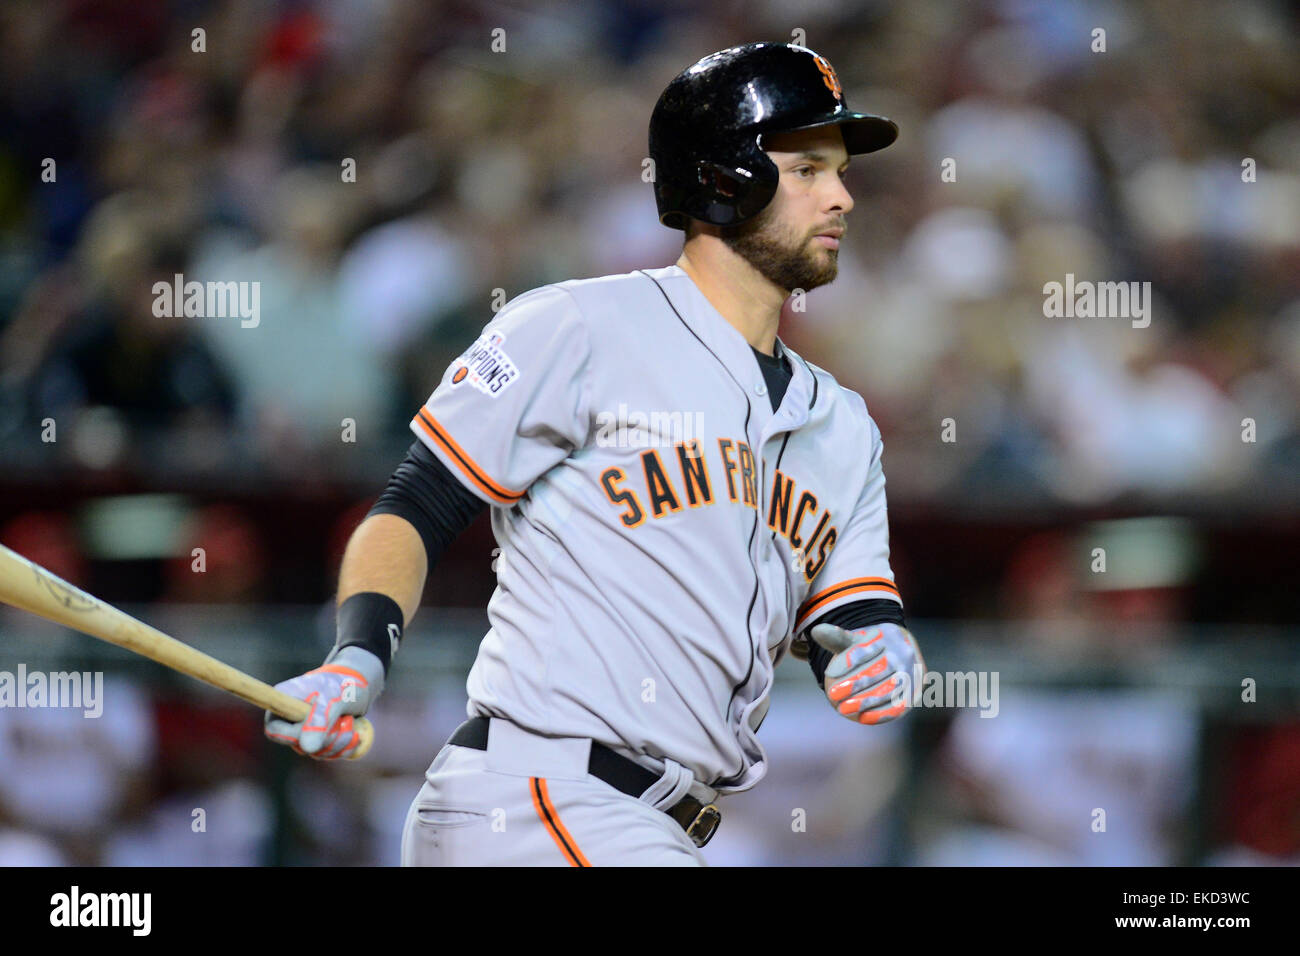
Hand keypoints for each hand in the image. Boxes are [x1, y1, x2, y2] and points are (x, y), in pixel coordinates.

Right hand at [264, 646, 384, 757]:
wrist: (359, 685)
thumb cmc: (342, 684)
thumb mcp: (333, 698)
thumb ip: (319, 720)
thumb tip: (307, 748)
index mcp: (284, 702)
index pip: (274, 730)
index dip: (294, 735)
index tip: (319, 723)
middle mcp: (289, 719)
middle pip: (298, 746)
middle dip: (327, 737)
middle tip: (344, 719)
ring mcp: (304, 732)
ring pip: (316, 753)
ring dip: (339, 742)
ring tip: (350, 721)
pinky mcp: (319, 741)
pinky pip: (328, 755)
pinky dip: (344, 747)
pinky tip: (354, 733)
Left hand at [810, 622, 924, 724]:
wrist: (902, 652)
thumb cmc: (871, 646)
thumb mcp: (856, 639)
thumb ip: (837, 637)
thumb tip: (815, 631)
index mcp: (888, 635)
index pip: (866, 649)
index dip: (847, 661)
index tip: (828, 673)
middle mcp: (904, 653)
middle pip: (878, 670)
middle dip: (855, 684)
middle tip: (832, 695)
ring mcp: (913, 673)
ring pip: (889, 689)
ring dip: (866, 701)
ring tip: (843, 709)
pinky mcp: (915, 692)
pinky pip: (899, 704)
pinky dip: (882, 713)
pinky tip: (863, 719)